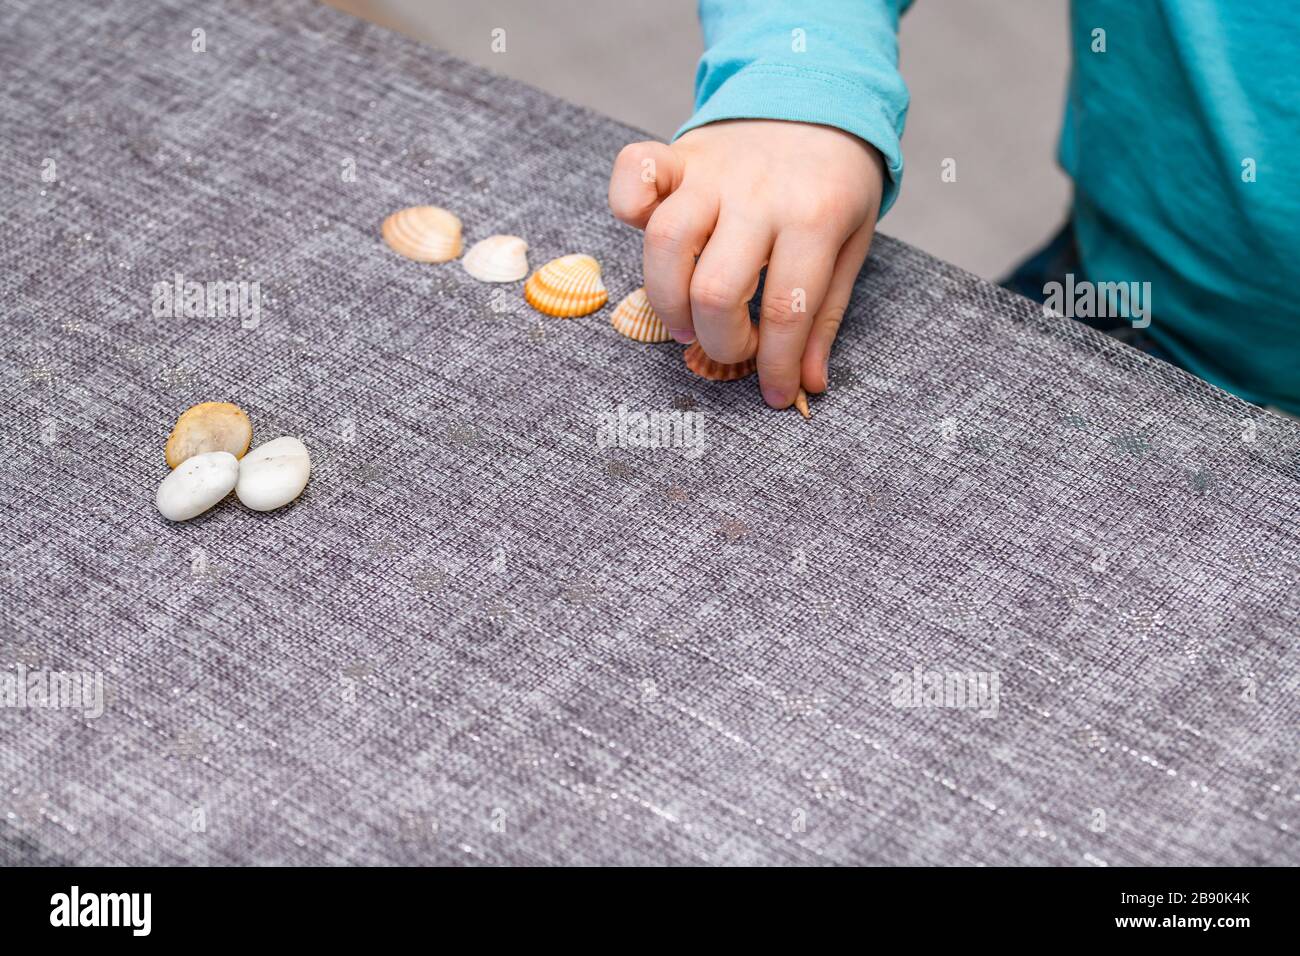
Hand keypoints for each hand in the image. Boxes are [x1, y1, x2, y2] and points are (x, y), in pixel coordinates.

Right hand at [608, 119, 884, 406]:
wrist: (819, 93)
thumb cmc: (835, 185)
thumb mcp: (851, 245)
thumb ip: (825, 314)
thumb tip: (805, 384)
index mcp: (814, 220)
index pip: (785, 312)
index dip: (774, 367)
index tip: (770, 394)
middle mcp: (758, 195)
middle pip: (716, 290)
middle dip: (719, 343)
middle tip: (731, 349)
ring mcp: (712, 172)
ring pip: (665, 244)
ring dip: (668, 301)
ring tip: (687, 322)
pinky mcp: (677, 155)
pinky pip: (632, 173)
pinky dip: (628, 205)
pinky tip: (646, 234)